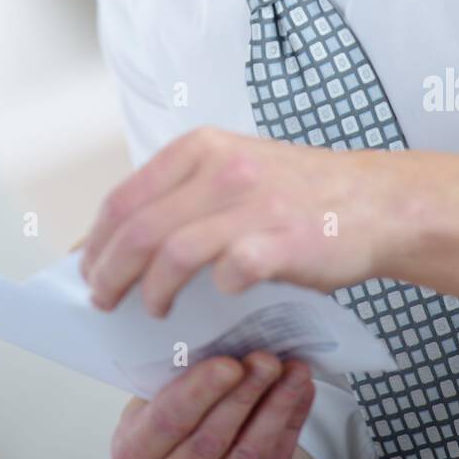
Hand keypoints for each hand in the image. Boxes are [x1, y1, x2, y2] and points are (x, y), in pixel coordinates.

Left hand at [80, 126, 393, 315]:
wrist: (374, 200)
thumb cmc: (297, 191)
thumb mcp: (231, 169)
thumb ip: (179, 194)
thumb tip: (112, 238)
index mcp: (201, 148)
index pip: (124, 197)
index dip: (96, 241)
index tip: (85, 269)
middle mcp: (222, 169)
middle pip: (139, 228)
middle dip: (109, 273)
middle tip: (102, 300)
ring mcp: (252, 203)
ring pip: (172, 253)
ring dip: (150, 291)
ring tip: (151, 310)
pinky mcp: (282, 240)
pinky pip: (230, 271)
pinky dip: (215, 291)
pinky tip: (215, 301)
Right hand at [110, 351, 315, 458]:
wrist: (176, 449)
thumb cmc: (163, 412)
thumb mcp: (150, 395)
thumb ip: (172, 375)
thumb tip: (215, 333)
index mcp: (133, 450)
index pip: (168, 419)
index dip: (200, 391)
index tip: (230, 363)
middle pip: (211, 440)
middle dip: (244, 395)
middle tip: (268, 359)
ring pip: (246, 457)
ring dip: (275, 409)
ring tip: (293, 372)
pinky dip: (289, 426)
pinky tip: (300, 393)